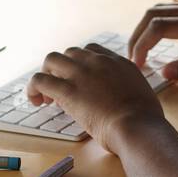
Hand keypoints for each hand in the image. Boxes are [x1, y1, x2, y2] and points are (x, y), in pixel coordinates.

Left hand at [26, 44, 163, 152]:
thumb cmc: (144, 119)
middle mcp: (98, 61)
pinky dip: (33, 89)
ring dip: (46, 74)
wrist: (137, 125)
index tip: (80, 81)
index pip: (92, 51)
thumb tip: (120, 97)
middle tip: (62, 89)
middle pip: (70, 53)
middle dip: (63, 69)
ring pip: (52, 59)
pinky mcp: (67, 90)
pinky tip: (37, 101)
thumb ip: (127, 88)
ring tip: (46, 95)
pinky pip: (40, 80)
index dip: (82, 64)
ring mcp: (81, 73)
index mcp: (118, 62)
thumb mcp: (141, 92)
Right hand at [128, 2, 177, 80]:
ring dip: (148, 26)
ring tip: (144, 50)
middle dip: (138, 35)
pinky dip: (161, 21)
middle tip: (134, 58)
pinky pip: (176, 10)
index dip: (141, 45)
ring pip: (163, 8)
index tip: (137, 65)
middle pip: (153, 13)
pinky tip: (163, 39)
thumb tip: (164, 72)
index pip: (157, 28)